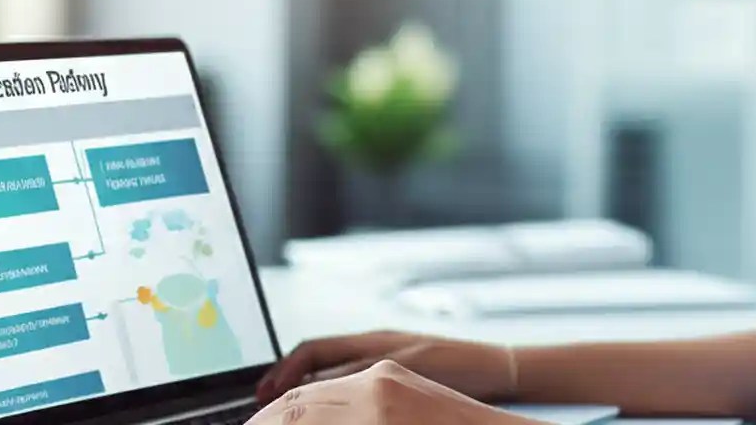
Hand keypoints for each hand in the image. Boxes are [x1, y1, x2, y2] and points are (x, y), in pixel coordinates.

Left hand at [246, 360, 543, 424]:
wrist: (495, 365)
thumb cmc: (452, 372)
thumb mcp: (403, 368)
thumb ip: (367, 375)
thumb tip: (331, 390)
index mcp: (372, 341)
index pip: (313, 351)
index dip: (283, 372)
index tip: (262, 395)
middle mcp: (375, 344)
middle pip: (313, 361)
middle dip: (282, 389)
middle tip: (260, 410)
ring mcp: (390, 358)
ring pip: (330, 377)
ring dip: (302, 399)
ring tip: (280, 414)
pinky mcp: (405, 371)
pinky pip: (359, 386)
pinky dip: (336, 402)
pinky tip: (326, 411)